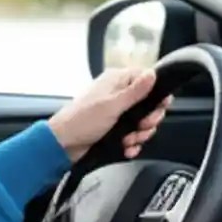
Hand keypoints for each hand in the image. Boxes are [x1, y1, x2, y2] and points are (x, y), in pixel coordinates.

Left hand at [47, 67, 172, 162]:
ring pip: (142, 122)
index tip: (157, 107)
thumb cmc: (82, 121)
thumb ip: (134, 91)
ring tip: (128, 140)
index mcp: (116, 81)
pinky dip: (132, 144)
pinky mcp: (115, 129)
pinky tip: (127, 148)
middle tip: (141, 126)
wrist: (63, 145)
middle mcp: (118, 94)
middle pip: (148, 104)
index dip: (156, 93)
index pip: (146, 79)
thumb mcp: (112, 105)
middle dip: (148, 120)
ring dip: (139, 135)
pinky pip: (133, 135)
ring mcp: (116, 113)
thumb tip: (152, 74)